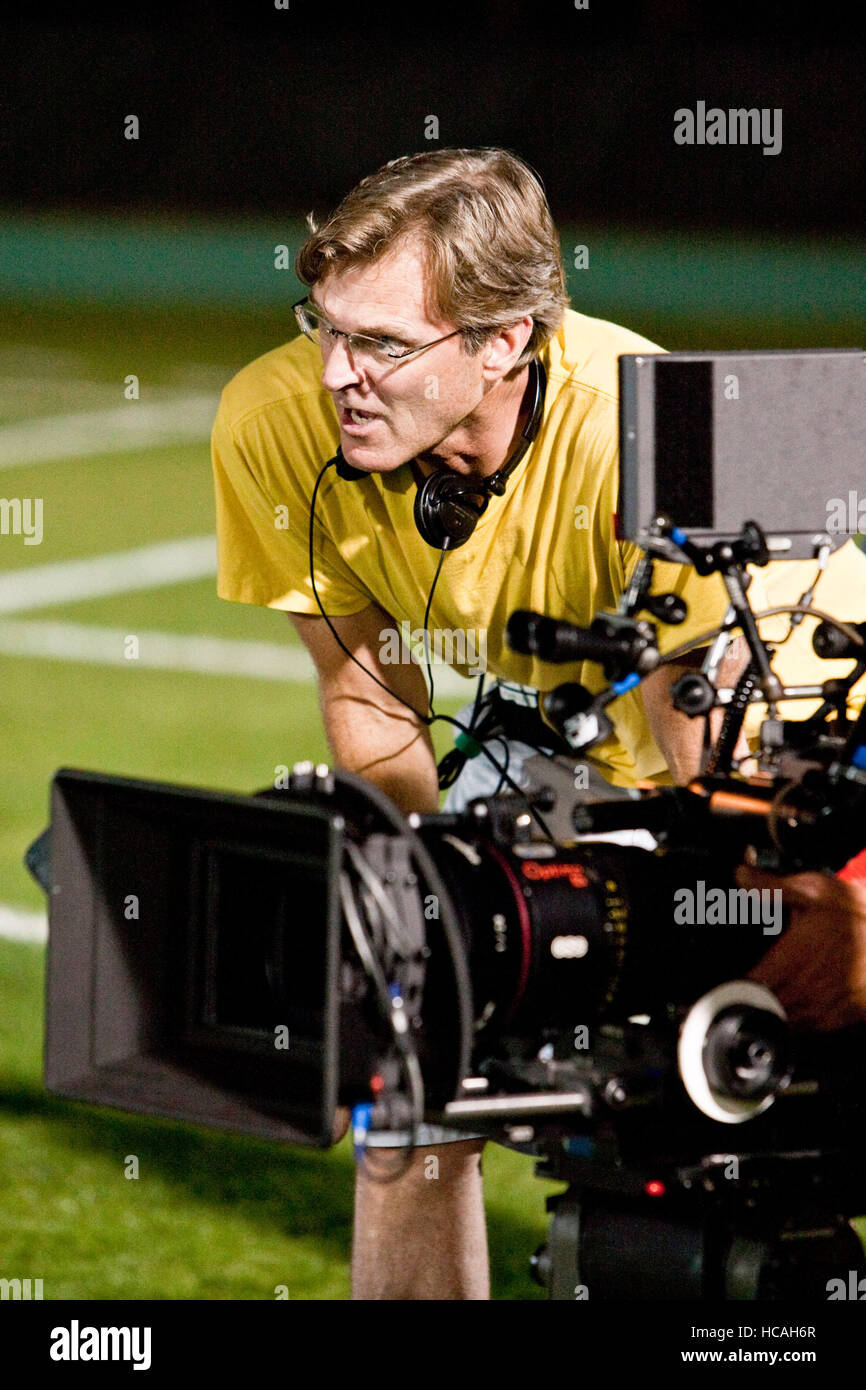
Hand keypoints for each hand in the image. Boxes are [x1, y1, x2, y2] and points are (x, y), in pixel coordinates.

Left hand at [736, 864, 865, 1030]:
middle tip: (743, 986)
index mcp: (788, 962)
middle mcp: (802, 992)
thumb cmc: (859, 918)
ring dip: (769, 1012)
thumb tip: (740, 874)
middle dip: (748, 999)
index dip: (730, 989)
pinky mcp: (835, 1022)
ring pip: (780, 1024)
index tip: (725, 983)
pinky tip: (794, 999)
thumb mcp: (815, 892)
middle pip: (759, 1010)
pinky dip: (793, 1018)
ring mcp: (820, 1012)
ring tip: (768, 993)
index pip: (744, 990)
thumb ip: (771, 887)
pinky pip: (803, 1029)